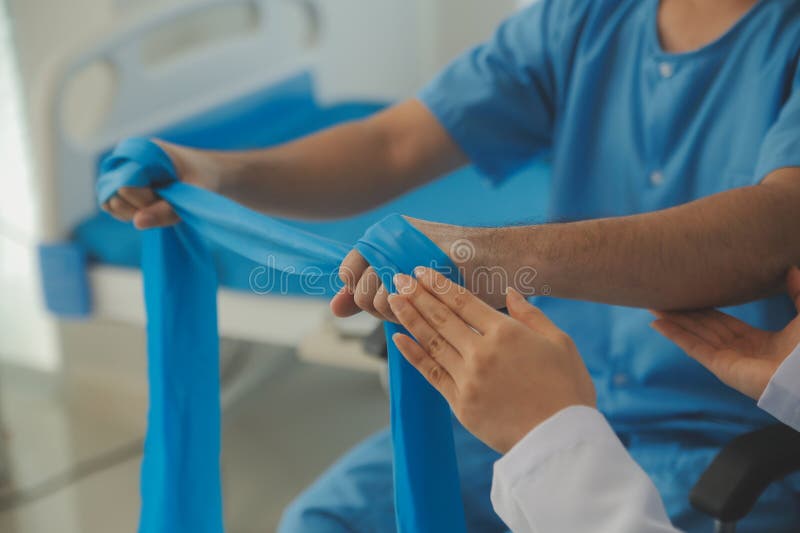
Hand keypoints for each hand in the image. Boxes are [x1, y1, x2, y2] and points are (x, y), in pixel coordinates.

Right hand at [101, 140, 221, 228]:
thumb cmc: (206, 179)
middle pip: (112, 195)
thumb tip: (137, 223)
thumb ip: (167, 210)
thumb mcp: (193, 196)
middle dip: (137, 208)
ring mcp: (125, 173)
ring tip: (161, 205)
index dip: (141, 199)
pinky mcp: (126, 186)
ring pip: (111, 203)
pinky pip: (115, 207)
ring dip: (134, 213)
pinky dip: (132, 215)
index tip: (165, 198)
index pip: (123, 183)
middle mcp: (128, 159)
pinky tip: (153, 210)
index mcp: (143, 151)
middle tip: (165, 202)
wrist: (214, 174)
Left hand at [330, 218, 509, 321]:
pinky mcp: (427, 273)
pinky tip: (431, 313)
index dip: (363, 293)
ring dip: (400, 316)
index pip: (349, 273)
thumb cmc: (452, 263)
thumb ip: (365, 288)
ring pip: (381, 304)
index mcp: (382, 234)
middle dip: (382, 308)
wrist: (499, 255)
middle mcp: (390, 240)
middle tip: (410, 304)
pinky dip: (413, 319)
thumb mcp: (402, 267)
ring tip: (424, 306)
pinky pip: (404, 310)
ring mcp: (408, 256)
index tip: (387, 297)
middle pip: (363, 293)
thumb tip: (335, 309)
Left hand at [385, 266, 595, 453]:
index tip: (421, 272)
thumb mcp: (561, 344)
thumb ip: (532, 316)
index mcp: (506, 333)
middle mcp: (482, 352)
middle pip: (442, 317)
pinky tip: (399, 338)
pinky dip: (413, 354)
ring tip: (393, 300)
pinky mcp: (460, 403)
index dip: (439, 285)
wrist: (561, 441)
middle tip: (399, 278)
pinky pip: (431, 373)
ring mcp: (468, 378)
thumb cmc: (567, 391)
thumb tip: (510, 292)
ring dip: (410, 318)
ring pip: (432, 341)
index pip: (463, 302)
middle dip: (417, 295)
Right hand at [651, 266, 799, 399]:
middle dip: (682, 314)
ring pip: (694, 335)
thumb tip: (792, 268)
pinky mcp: (721, 367)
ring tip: (652, 306)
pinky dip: (674, 335)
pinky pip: (693, 347)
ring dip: (672, 321)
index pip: (723, 323)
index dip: (704, 308)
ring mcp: (727, 361)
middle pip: (703, 328)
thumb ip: (797, 293)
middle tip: (661, 297)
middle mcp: (739, 352)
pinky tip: (657, 323)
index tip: (688, 296)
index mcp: (758, 343)